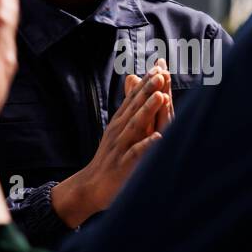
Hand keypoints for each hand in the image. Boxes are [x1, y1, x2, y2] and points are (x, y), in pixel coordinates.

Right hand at [51, 62, 170, 226]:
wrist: (91, 186)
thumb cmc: (110, 156)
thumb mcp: (116, 128)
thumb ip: (127, 105)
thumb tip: (133, 78)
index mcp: (120, 122)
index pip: (134, 98)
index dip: (146, 82)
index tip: (159, 65)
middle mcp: (119, 131)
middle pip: (135, 106)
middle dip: (148, 89)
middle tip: (161, 72)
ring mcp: (120, 147)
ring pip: (135, 125)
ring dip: (147, 110)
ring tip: (160, 96)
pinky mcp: (122, 165)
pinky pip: (136, 153)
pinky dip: (146, 145)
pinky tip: (159, 137)